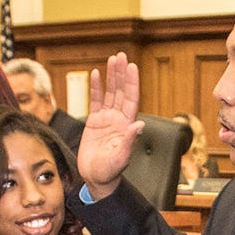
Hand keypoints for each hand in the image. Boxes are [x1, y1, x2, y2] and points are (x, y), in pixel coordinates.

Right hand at [78, 53, 144, 199]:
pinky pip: (96, 101)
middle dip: (121, 74)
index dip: (132, 83)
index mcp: (127, 126)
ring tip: (112, 59)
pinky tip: (97, 74)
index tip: (131, 67)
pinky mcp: (95, 122)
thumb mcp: (120, 158)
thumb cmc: (109, 172)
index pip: (131, 99)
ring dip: (112, 76)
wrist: (95, 179)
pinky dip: (96, 88)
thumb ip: (129, 142)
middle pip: (121, 92)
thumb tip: (139, 125)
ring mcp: (107, 119)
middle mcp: (119, 119)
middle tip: (121, 56)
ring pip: (110, 93)